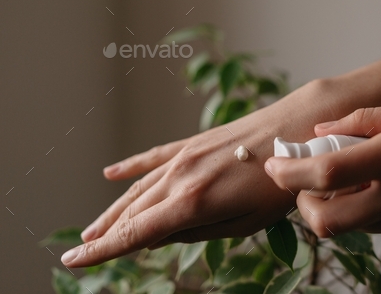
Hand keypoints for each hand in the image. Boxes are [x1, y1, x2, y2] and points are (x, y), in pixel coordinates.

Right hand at [61, 80, 342, 266]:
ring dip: (115, 208)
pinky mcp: (195, 143)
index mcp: (193, 203)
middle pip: (134, 212)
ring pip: (139, 187)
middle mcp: (181, 177)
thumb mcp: (244, 221)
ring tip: (93, 227)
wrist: (296, 131)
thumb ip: (198, 230)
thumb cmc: (278, 184)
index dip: (104, 249)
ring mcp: (185, 157)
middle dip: (107, 233)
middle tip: (82, 249)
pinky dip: (132, 167)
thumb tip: (162, 235)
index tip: (75, 260)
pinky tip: (111, 173)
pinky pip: (155, 157)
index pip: (137, 232)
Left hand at [264, 103, 380, 246]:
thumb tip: (324, 131)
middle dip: (303, 203)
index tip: (274, 165)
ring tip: (355, 175)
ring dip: (338, 203)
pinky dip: (374, 207)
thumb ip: (366, 121)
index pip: (326, 173)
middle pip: (326, 220)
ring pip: (354, 224)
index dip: (290, 172)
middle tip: (306, 182)